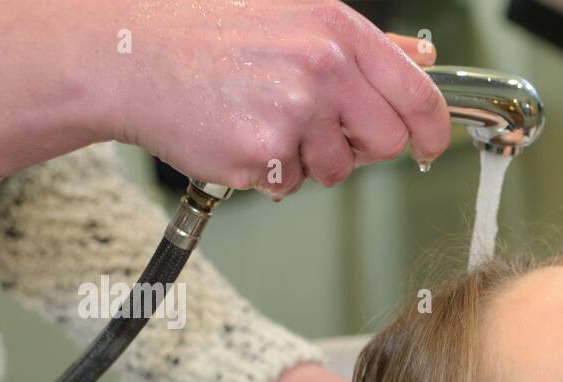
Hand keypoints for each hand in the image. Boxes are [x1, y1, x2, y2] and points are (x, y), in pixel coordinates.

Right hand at [95, 0, 451, 196]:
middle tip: (321, 131)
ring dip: (310, 161)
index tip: (432, 145)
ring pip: (338, 170)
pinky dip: (271, 173)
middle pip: (386, 142)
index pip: (416, 93)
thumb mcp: (295, 16)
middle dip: (362, 148)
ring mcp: (293, 113)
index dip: (433, 129)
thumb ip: (366, 45)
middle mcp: (322, 68)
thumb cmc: (206, 32)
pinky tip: (241, 135)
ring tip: (264, 122)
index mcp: (335, 30)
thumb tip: (423, 57)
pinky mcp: (263, 154)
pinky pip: (293, 184)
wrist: (129, 55)